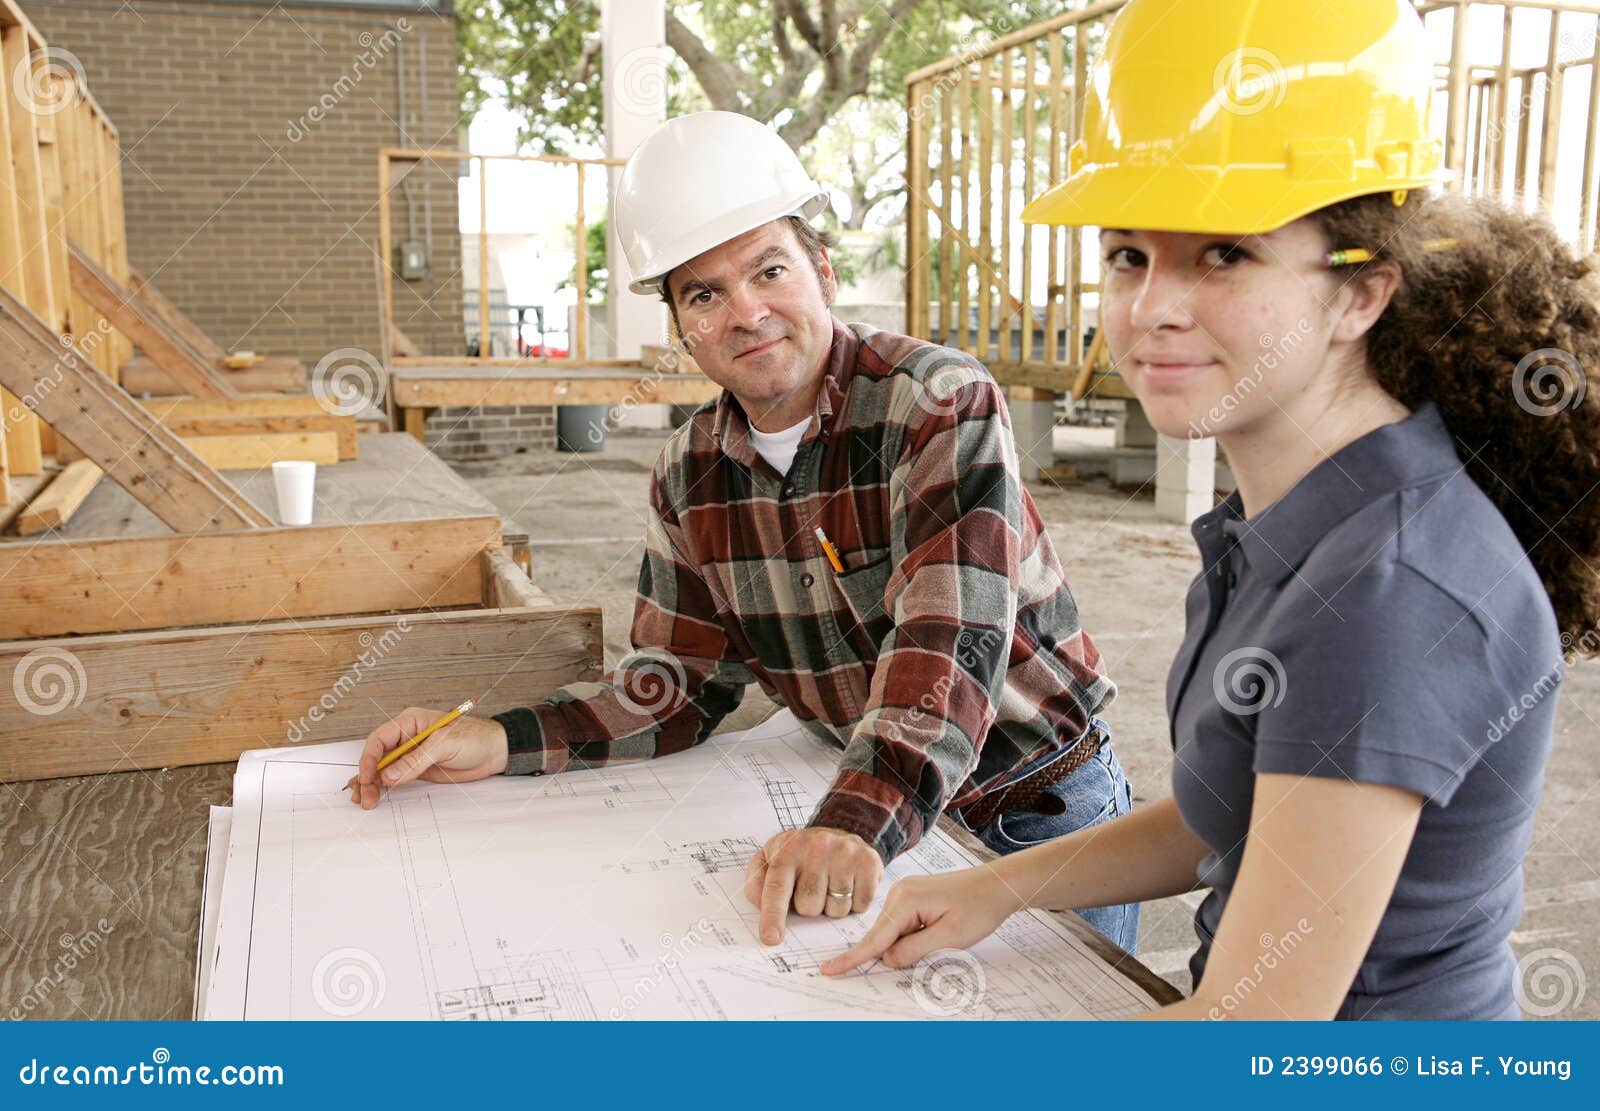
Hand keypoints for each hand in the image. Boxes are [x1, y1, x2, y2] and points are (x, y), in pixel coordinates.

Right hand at [345, 707, 508, 809]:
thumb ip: (416, 760)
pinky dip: (383, 787)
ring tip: (364, 800)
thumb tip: (390, 776)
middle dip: (368, 776)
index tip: (367, 777)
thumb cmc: (475, 738)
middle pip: (378, 757)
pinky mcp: (417, 769)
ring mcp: (410, 754)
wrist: (494, 752)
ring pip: (383, 769)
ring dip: (372, 784)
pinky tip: (374, 796)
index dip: (370, 758)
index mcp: (410, 722)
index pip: (380, 739)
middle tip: (365, 796)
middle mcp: (406, 738)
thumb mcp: (445, 745)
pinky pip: (395, 778)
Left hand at [743, 827, 883, 944]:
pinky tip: (849, 884)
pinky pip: (860, 905)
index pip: (777, 887)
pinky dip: (854, 903)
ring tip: (830, 884)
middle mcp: (818, 847)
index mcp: (789, 849)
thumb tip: (762, 908)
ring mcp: (846, 853)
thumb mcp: (770, 859)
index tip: (771, 938)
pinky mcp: (869, 862)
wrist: (839, 832)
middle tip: (811, 888)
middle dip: (808, 908)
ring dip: (832, 906)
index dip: (773, 915)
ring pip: (836, 910)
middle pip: (809, 907)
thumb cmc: (801, 854)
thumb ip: (757, 883)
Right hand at [819, 866, 1023, 975]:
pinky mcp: (915, 897)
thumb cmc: (979, 908)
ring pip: (895, 933)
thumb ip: (913, 951)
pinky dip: (915, 937)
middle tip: (937, 945)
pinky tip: (939, 931)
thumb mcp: (949, 938)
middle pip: (885, 936)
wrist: (999, 885)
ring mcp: (906, 893)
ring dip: (912, 945)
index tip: (827, 970)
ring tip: (946, 934)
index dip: (852, 958)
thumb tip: (887, 959)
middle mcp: (900, 892)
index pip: (875, 938)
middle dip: (900, 953)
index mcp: (905, 900)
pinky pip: (905, 926)